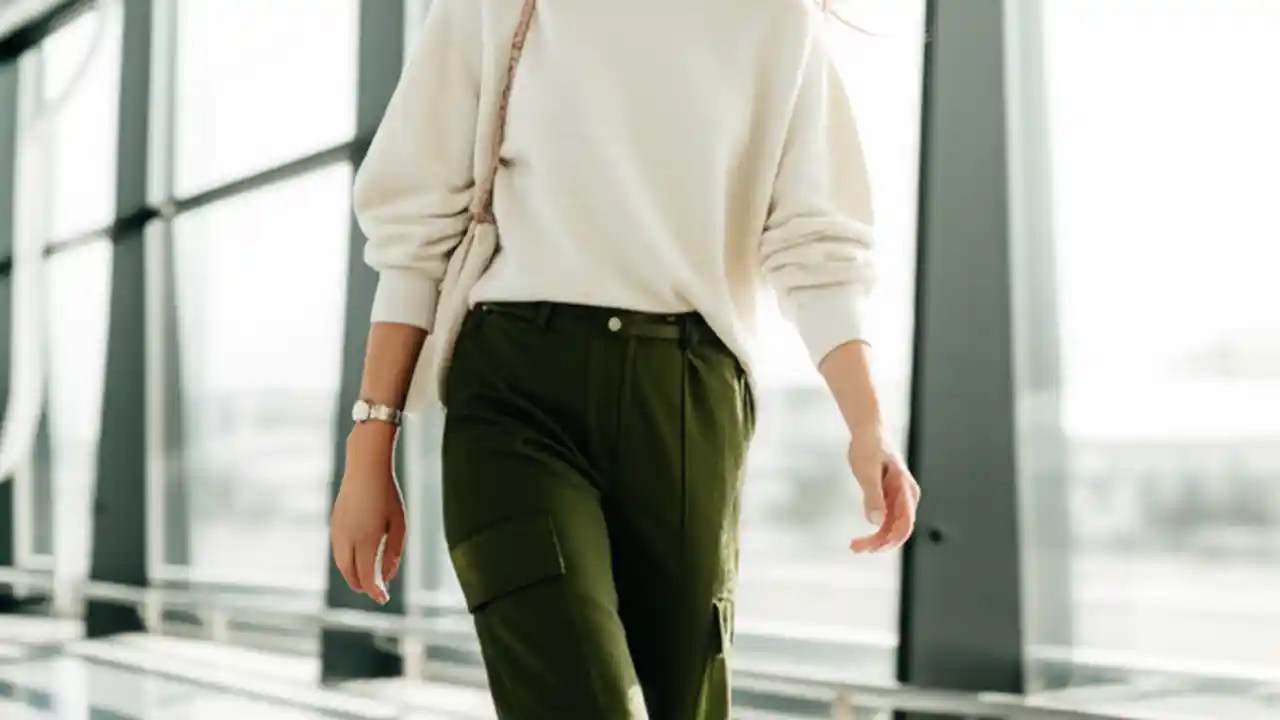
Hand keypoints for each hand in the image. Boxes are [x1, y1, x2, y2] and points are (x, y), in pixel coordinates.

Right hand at [330, 423, 405, 604]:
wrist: (365, 468)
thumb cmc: (387, 495)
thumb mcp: (398, 523)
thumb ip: (393, 551)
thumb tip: (386, 576)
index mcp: (366, 540)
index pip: (367, 577)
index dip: (375, 591)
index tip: (383, 599)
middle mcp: (348, 538)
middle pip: (350, 574)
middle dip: (362, 585)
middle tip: (375, 590)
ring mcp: (338, 531)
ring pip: (341, 563)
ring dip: (352, 574)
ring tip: (366, 577)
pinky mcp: (334, 523)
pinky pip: (338, 550)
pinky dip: (346, 560)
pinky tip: (357, 558)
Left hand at [847, 425, 919, 552]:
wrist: (868, 433)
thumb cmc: (869, 448)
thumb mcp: (867, 472)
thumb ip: (873, 496)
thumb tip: (877, 520)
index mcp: (906, 490)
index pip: (905, 524)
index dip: (890, 540)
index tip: (873, 548)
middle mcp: (907, 497)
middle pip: (899, 529)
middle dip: (880, 543)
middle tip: (857, 548)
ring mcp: (900, 498)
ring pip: (892, 527)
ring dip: (877, 539)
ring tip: (856, 545)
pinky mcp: (891, 498)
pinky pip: (887, 520)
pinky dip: (876, 530)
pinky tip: (863, 537)